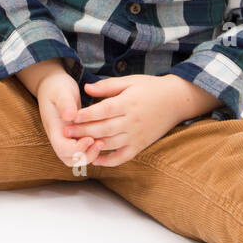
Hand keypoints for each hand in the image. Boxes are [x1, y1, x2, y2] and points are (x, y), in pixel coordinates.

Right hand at [35, 72, 105, 175]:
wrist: (52, 86)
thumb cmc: (57, 88)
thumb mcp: (60, 91)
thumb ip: (65, 103)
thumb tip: (70, 115)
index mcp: (54, 128)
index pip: (62, 149)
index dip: (77, 148)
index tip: (90, 137)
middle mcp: (59, 137)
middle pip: (70, 159)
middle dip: (86, 155)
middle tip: (100, 142)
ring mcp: (66, 139)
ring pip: (77, 159)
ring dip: (90, 154)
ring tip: (102, 142)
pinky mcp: (74, 137)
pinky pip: (82, 152)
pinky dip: (92, 150)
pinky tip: (102, 140)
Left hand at [60, 74, 184, 167]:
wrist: (176, 101)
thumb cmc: (150, 88)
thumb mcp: (130, 81)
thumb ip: (107, 86)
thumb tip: (86, 88)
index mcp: (128, 103)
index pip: (104, 110)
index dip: (86, 114)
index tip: (71, 116)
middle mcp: (132, 121)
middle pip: (103, 128)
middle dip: (83, 131)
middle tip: (66, 132)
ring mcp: (136, 135)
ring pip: (111, 144)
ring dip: (92, 145)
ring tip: (75, 144)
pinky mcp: (140, 145)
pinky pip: (123, 157)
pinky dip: (109, 161)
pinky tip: (95, 159)